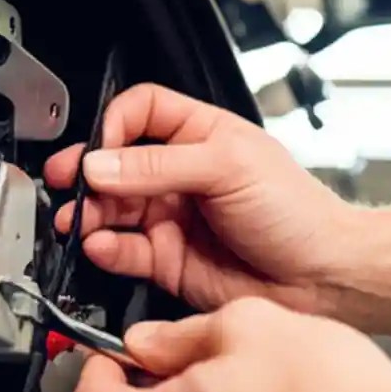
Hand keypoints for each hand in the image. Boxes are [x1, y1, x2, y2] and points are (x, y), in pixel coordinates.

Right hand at [44, 84, 352, 314]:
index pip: (140, 112)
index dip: (114, 125)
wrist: (323, 278)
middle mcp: (181, 174)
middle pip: (115, 164)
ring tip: (79, 220)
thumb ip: (159, 165)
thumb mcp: (228, 168)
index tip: (99, 146)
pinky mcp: (168, 260)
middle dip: (88, 173)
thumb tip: (101, 164)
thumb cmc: (297, 213)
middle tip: (67, 183)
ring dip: (89, 214)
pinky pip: (124, 251)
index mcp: (201, 135)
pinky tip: (102, 245)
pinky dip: (106, 248)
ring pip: (112, 209)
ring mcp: (172, 217)